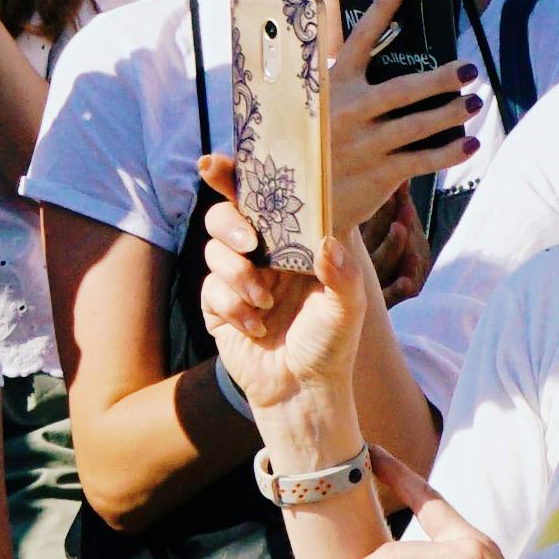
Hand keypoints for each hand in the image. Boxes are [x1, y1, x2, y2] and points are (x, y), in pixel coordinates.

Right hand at [200, 196, 370, 443]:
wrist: (301, 394)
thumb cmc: (331, 348)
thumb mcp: (348, 310)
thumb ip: (343, 274)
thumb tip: (326, 242)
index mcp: (292, 244)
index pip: (264, 199)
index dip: (238, 176)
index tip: (217, 165)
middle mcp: (262, 255)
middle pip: (225, 214)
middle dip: (231, 223)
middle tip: (250, 245)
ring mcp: (238, 278)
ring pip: (213, 249)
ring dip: (237, 274)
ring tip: (263, 303)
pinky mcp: (218, 305)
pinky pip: (211, 288)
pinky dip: (232, 306)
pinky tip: (255, 327)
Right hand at [318, 0, 475, 235]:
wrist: (301, 200)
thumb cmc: (316, 143)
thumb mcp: (315, 107)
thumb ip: (344, 86)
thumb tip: (391, 66)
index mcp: (331, 87)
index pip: (357, 41)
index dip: (379, 11)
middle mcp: (348, 112)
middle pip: (403, 88)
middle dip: (440, 77)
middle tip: (468, 67)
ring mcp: (366, 144)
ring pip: (418, 124)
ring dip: (451, 112)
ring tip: (476, 101)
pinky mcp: (380, 174)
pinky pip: (423, 160)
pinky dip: (450, 152)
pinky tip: (471, 143)